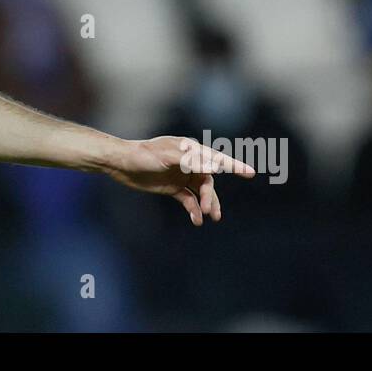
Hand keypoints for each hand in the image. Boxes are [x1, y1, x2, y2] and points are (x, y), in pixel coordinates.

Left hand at [103, 136, 255, 225]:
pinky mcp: (173, 187)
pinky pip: (189, 199)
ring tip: (210, 218)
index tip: (251, 173)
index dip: (234, 166)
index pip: (216, 158)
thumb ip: (189, 160)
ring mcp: (181, 175)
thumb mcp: (165, 156)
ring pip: (201, 192)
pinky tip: (196, 220)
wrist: (121, 163)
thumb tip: (213, 166)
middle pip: (208, 181)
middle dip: (211, 196)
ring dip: (207, 204)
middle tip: (211, 211)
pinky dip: (193, 209)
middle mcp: (188, 162)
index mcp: (190, 150)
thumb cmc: (143, 155)